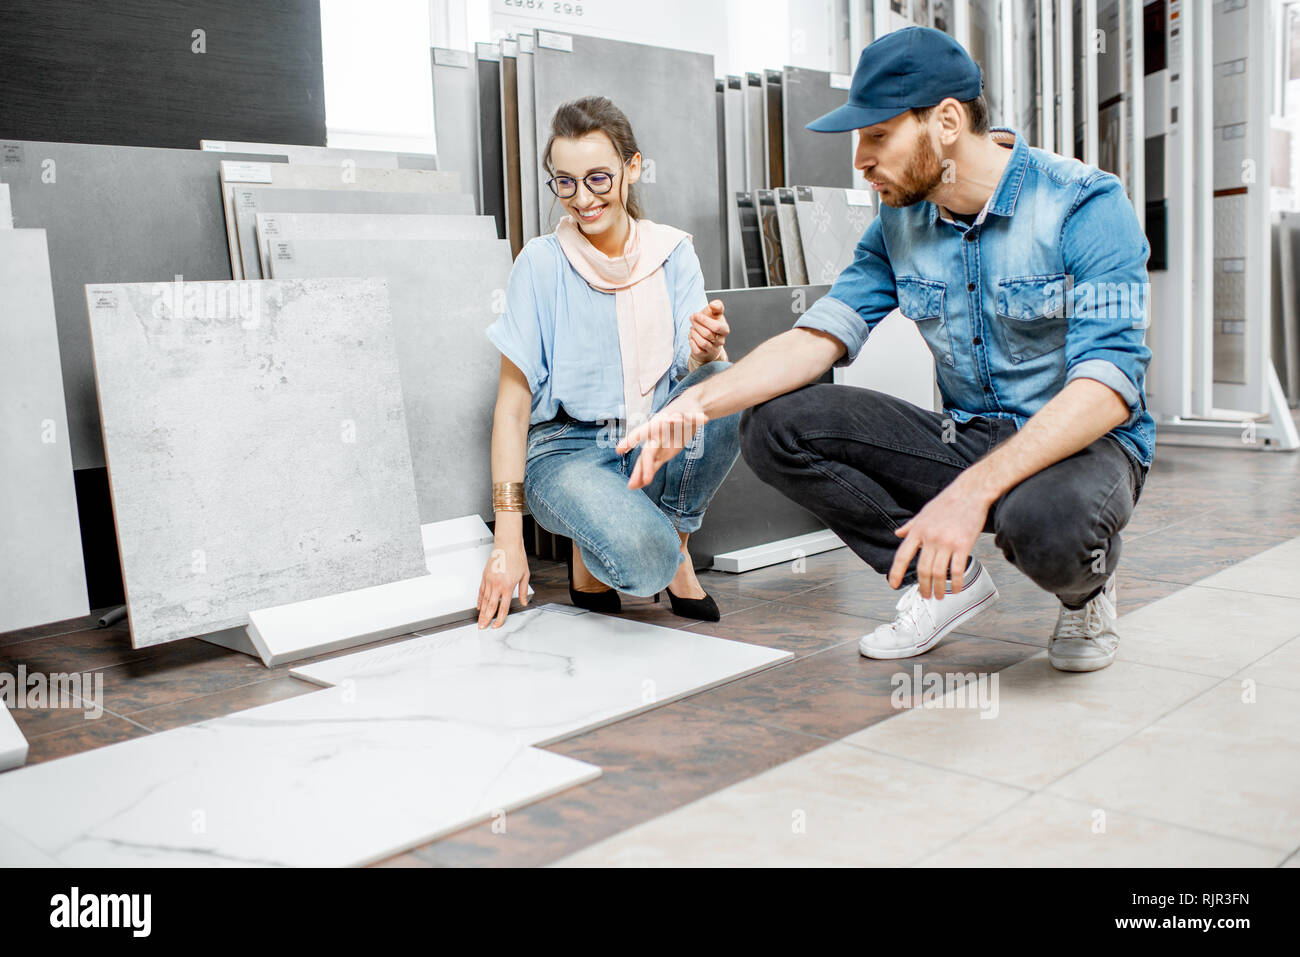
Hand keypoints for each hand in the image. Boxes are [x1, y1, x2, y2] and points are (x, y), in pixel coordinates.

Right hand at [476, 540, 530, 628]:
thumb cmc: (516, 558)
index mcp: (508, 586)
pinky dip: (479, 600)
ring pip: (484, 600)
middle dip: (486, 619)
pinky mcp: (485, 576)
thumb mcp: (525, 575)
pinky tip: (479, 606)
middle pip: (491, 606)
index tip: (496, 625)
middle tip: (482, 627)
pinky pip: (481, 591)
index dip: (499, 619)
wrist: (507, 545)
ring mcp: (489, 581)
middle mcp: (497, 585)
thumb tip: (524, 602)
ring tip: (479, 620)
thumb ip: (523, 591)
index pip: (503, 607)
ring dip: (481, 612)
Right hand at [614, 391, 708, 489]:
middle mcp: (655, 436)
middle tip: (645, 480)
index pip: (643, 432)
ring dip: (640, 474)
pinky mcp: (664, 453)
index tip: (619, 450)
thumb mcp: (694, 411)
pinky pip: (654, 465)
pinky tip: (639, 485)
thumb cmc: (690, 408)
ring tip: (631, 487)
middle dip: (645, 466)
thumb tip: (703, 418)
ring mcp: (658, 446)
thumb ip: (695, 416)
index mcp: (658, 424)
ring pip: (647, 461)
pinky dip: (647, 474)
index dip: (630, 441)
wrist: (690, 410)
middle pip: (648, 452)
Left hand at [689, 299, 728, 363]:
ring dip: (694, 334)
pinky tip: (691, 337)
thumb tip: (714, 304)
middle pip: (707, 334)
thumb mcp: (715, 314)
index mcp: (724, 330)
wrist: (708, 340)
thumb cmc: (711, 324)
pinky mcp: (704, 355)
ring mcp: (713, 349)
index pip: (717, 327)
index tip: (695, 314)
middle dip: (697, 325)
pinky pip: (697, 350)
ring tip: (692, 328)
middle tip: (692, 319)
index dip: (704, 320)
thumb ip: (716, 307)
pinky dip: (692, 342)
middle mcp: (720, 341)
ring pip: (702, 343)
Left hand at [888, 476, 991, 599]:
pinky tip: (956, 588)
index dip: (896, 572)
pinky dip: (956, 582)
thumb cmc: (948, 502)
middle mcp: (930, 538)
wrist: (970, 492)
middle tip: (924, 595)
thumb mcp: (923, 512)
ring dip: (938, 588)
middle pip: (922, 569)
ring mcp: (946, 542)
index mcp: (918, 531)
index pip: (902, 556)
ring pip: (938, 573)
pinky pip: (957, 569)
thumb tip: (897, 533)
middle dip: (922, 587)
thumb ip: (910, 526)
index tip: (893, 585)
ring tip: (939, 595)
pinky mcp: (963, 544)